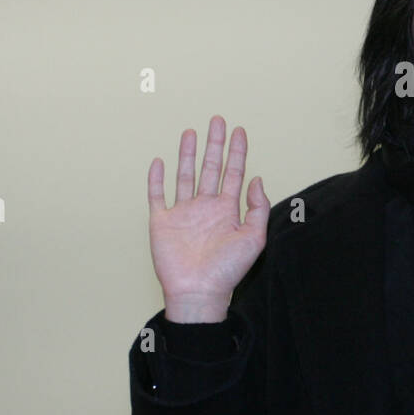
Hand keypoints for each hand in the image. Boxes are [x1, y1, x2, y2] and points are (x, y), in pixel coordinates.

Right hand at [147, 116, 269, 322]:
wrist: (198, 293)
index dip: (237, 152)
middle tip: (217, 121)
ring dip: (187, 154)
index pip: (234, 173)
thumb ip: (257, 207)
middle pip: (210, 168)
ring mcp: (183, 213)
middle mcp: (205, 207)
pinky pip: (157, 196)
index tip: (239, 131)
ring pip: (185, 176)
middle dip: (214, 144)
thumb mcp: (254, 238)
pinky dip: (156, 179)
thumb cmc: (227, 271)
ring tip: (191, 132)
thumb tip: (257, 179)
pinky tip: (160, 162)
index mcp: (227, 210)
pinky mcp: (162, 222)